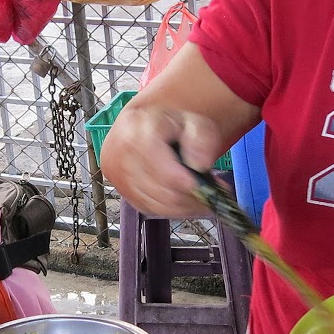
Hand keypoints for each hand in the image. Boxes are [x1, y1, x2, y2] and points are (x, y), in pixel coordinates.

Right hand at [101, 103, 229, 218]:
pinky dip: (174, 210)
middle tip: (213, 196)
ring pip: (157, 204)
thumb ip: (201, 139)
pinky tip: (187, 201)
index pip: (155, 160)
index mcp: (135, 129)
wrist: (146, 130)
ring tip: (204, 199)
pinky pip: (153, 210)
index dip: (177, 176)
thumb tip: (199, 164)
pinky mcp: (126, 195)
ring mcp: (120, 177)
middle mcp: (120, 155)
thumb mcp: (194, 123)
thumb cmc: (172, 126)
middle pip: (158, 188)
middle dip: (189, 197)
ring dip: (184, 207)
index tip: (198, 185)